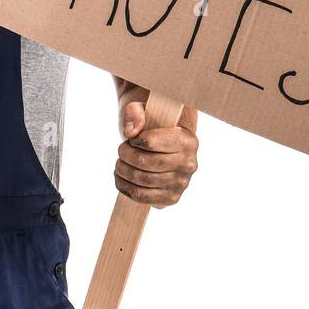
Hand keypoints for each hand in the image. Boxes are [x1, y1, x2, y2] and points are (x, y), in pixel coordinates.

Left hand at [115, 88, 198, 207]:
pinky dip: (124, 187)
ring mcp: (181, 184)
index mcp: (187, 140)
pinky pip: (141, 196)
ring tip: (120, 163)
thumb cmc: (153, 128)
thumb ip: (135, 111)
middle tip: (122, 150)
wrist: (163, 149)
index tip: (133, 138)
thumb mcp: (144, 110)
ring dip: (122, 171)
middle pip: (143, 162)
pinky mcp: (170, 198)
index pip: (149, 142)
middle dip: (124, 155)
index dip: (134, 140)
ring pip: (140, 180)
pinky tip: (120, 178)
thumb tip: (130, 132)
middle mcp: (189, 164)